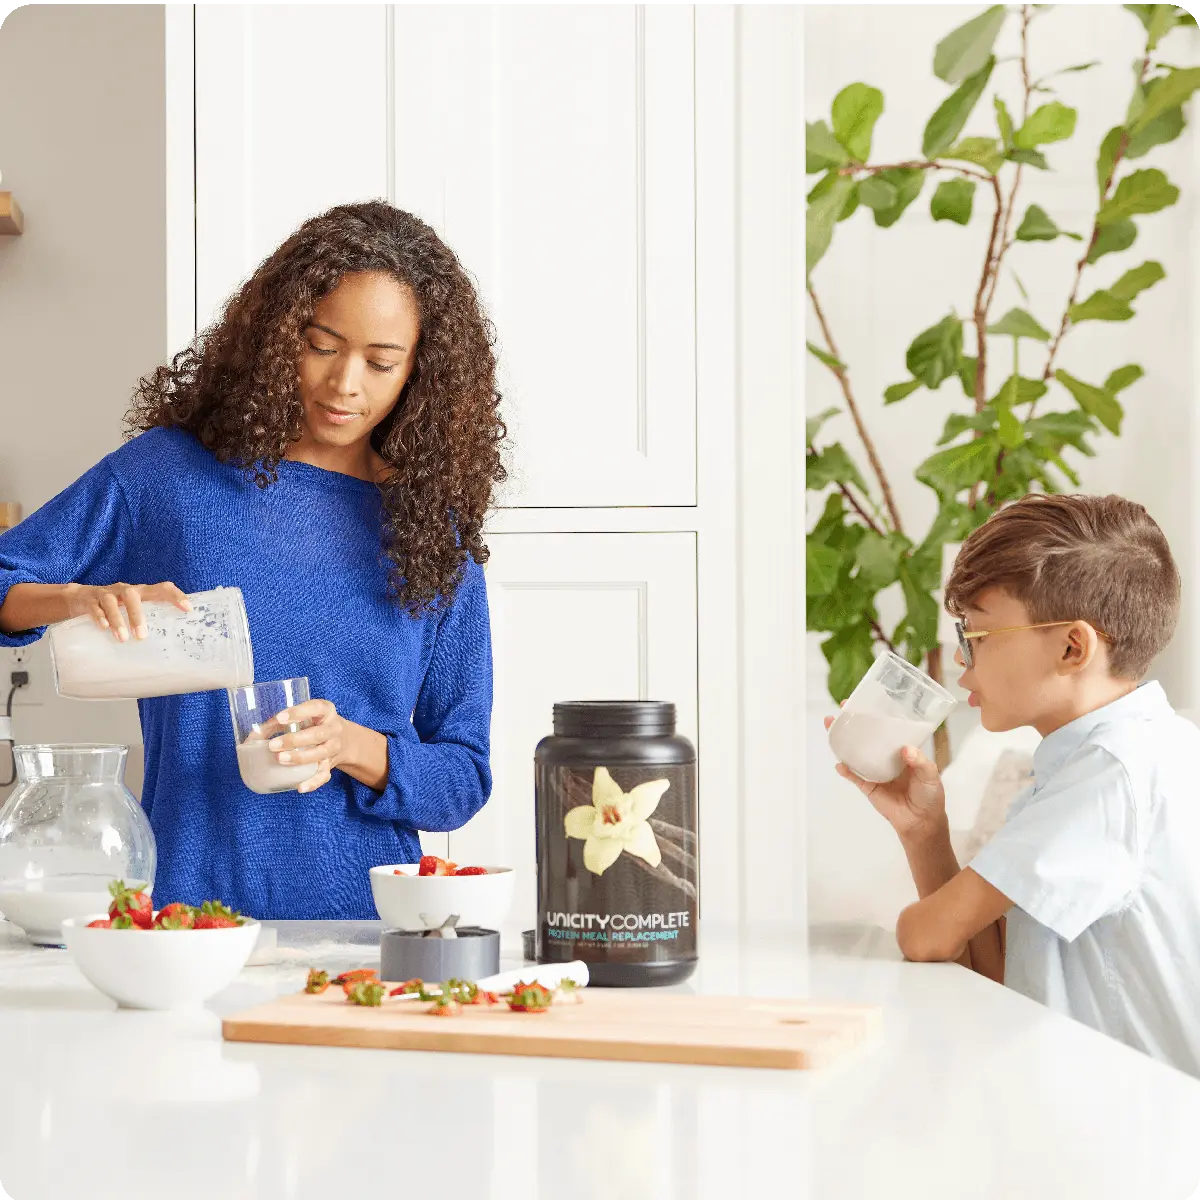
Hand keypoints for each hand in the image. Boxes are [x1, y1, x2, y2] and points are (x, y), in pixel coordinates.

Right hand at [64, 581, 190, 640]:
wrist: (79, 598)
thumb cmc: (117, 607)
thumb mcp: (134, 609)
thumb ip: (150, 619)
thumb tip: (171, 643)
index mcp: (141, 592)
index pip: (162, 589)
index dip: (176, 596)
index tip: (188, 609)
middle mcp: (124, 590)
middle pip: (132, 595)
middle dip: (137, 615)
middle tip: (142, 636)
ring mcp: (106, 593)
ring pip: (111, 602)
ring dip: (118, 619)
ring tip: (123, 638)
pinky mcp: (90, 600)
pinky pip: (94, 607)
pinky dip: (99, 616)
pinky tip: (104, 627)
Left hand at [265, 698, 351, 793]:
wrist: (343, 739)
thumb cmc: (315, 725)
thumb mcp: (303, 717)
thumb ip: (279, 723)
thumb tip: (254, 735)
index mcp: (326, 711)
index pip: (316, 707)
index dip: (299, 713)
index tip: (280, 719)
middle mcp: (333, 729)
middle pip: (318, 734)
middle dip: (294, 740)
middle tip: (273, 745)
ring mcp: (333, 747)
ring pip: (321, 754)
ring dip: (300, 758)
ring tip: (280, 759)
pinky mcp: (331, 764)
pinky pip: (324, 775)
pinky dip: (313, 782)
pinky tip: (300, 787)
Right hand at [824, 711, 946, 840]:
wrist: (922, 822)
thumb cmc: (929, 795)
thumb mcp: (930, 775)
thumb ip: (920, 762)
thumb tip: (906, 750)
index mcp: (901, 750)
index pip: (887, 729)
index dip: (876, 715)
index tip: (865, 702)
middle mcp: (885, 757)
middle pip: (866, 737)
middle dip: (853, 723)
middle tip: (842, 709)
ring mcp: (875, 771)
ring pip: (855, 753)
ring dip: (842, 741)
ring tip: (831, 727)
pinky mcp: (868, 786)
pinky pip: (854, 776)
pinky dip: (846, 770)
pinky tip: (839, 763)